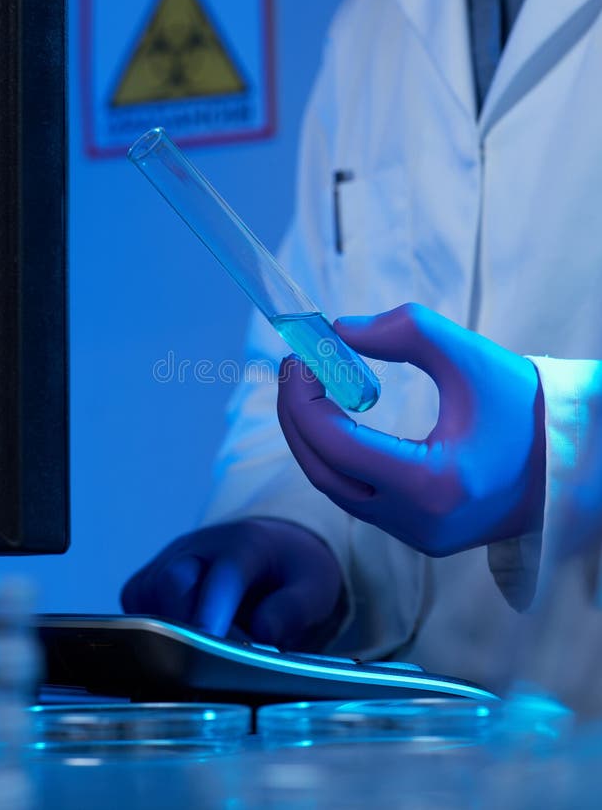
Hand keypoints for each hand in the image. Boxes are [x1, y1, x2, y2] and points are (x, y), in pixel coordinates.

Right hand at [121, 518, 345, 649]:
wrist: (271, 550)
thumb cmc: (292, 570)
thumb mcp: (316, 585)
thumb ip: (294, 608)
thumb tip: (263, 635)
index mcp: (243, 543)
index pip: (223, 574)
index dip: (214, 611)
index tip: (211, 644)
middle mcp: (196, 548)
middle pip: (173, 583)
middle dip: (188, 628)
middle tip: (214, 667)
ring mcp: (167, 563)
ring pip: (147, 601)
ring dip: (170, 637)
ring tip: (202, 664)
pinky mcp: (148, 585)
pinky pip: (137, 613)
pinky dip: (153, 636)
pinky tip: (181, 654)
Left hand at [277, 303, 545, 555]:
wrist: (574, 464)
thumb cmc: (526, 408)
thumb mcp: (469, 356)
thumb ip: (403, 331)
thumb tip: (339, 331)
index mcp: (431, 484)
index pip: (335, 445)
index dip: (303, 399)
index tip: (299, 358)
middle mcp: (418, 522)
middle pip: (324, 473)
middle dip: (297, 419)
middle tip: (295, 371)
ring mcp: (418, 537)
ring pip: (338, 490)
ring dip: (315, 440)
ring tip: (312, 389)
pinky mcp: (421, 536)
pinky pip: (360, 499)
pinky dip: (340, 459)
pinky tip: (339, 421)